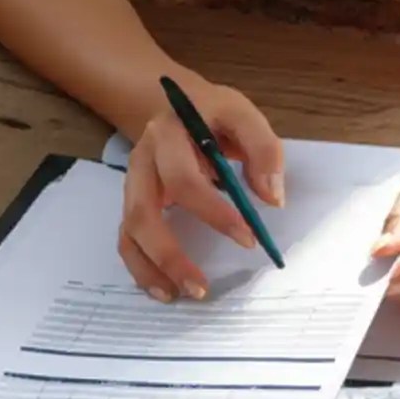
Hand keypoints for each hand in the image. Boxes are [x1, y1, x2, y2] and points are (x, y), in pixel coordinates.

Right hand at [119, 78, 283, 301]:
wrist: (172, 103)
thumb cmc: (211, 113)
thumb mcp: (242, 115)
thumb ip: (262, 150)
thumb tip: (271, 198)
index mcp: (168, 136)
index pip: (185, 180)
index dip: (215, 212)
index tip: (248, 238)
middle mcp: (142, 163)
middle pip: (143, 213)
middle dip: (170, 254)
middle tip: (202, 287)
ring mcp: (132, 186)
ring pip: (130, 232)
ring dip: (151, 268)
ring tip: (180, 294)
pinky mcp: (132, 204)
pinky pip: (128, 241)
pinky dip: (142, 269)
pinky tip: (165, 289)